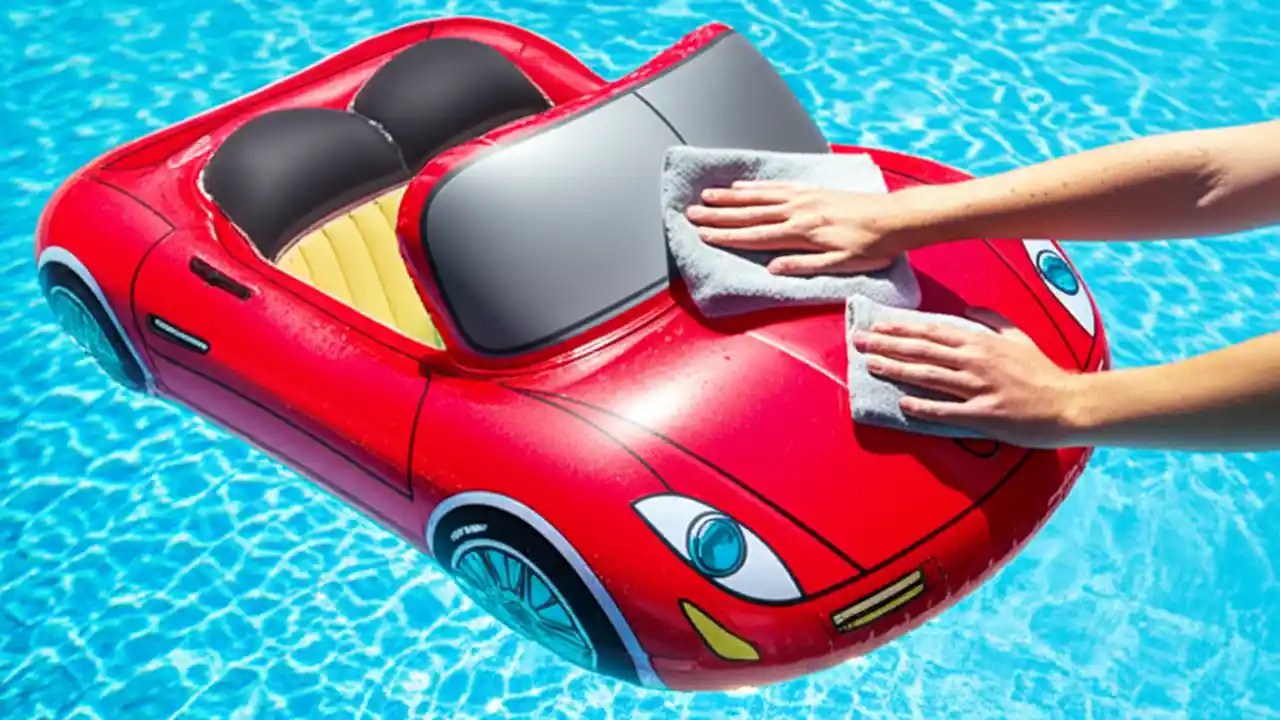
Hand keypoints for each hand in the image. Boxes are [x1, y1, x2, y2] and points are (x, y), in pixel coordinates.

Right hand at [684, 180, 914, 275]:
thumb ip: (804, 266)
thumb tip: (772, 268)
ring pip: (759, 197)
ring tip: (707, 196)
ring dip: (730, 198)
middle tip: (691, 213)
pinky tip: (741, 186)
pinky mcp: (811, 191)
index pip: (756, 236)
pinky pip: (777, 186)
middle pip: (750, 214)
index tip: (704, 234)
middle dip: (718, 215)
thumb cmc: (870, 247)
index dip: (728, 236)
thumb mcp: (840, 266)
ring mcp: (803, 199)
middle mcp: (798, 212)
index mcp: (802, 233)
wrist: (894, 219)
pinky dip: (756, 186)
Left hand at [852, 308, 1086, 447]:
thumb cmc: (1043, 371)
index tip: (878, 325)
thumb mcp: (1019, 337)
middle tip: (859, 342)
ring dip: (896, 370)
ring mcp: (978, 388)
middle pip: (922, 350)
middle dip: (887, 345)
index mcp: (981, 342)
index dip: (902, 327)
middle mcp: (975, 361)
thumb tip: (969, 309)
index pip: (932, 331)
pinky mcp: (983, 414)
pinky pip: (946, 410)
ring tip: (871, 365)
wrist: (1067, 403)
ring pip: (928, 376)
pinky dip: (923, 407)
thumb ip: (992, 320)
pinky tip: (902, 404)